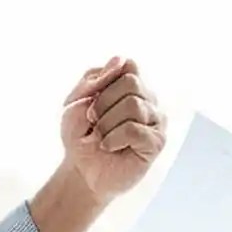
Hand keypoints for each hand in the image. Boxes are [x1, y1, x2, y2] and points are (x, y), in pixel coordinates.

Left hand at [60, 57, 167, 202]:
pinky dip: (113, 138)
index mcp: (132, 87)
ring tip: (100, 136)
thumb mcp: (75, 101)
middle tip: (93, 121)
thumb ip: (94, 79)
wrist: (80, 171)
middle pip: (132, 82)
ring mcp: (156, 121)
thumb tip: (121, 60)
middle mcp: (149, 100)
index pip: (129, 65)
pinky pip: (135, 130)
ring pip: (134, 105)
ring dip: (106, 123)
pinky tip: (109, 146)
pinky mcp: (156, 143)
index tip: (91, 99)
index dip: (106, 79)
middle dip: (103, 102)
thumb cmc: (80, 135)